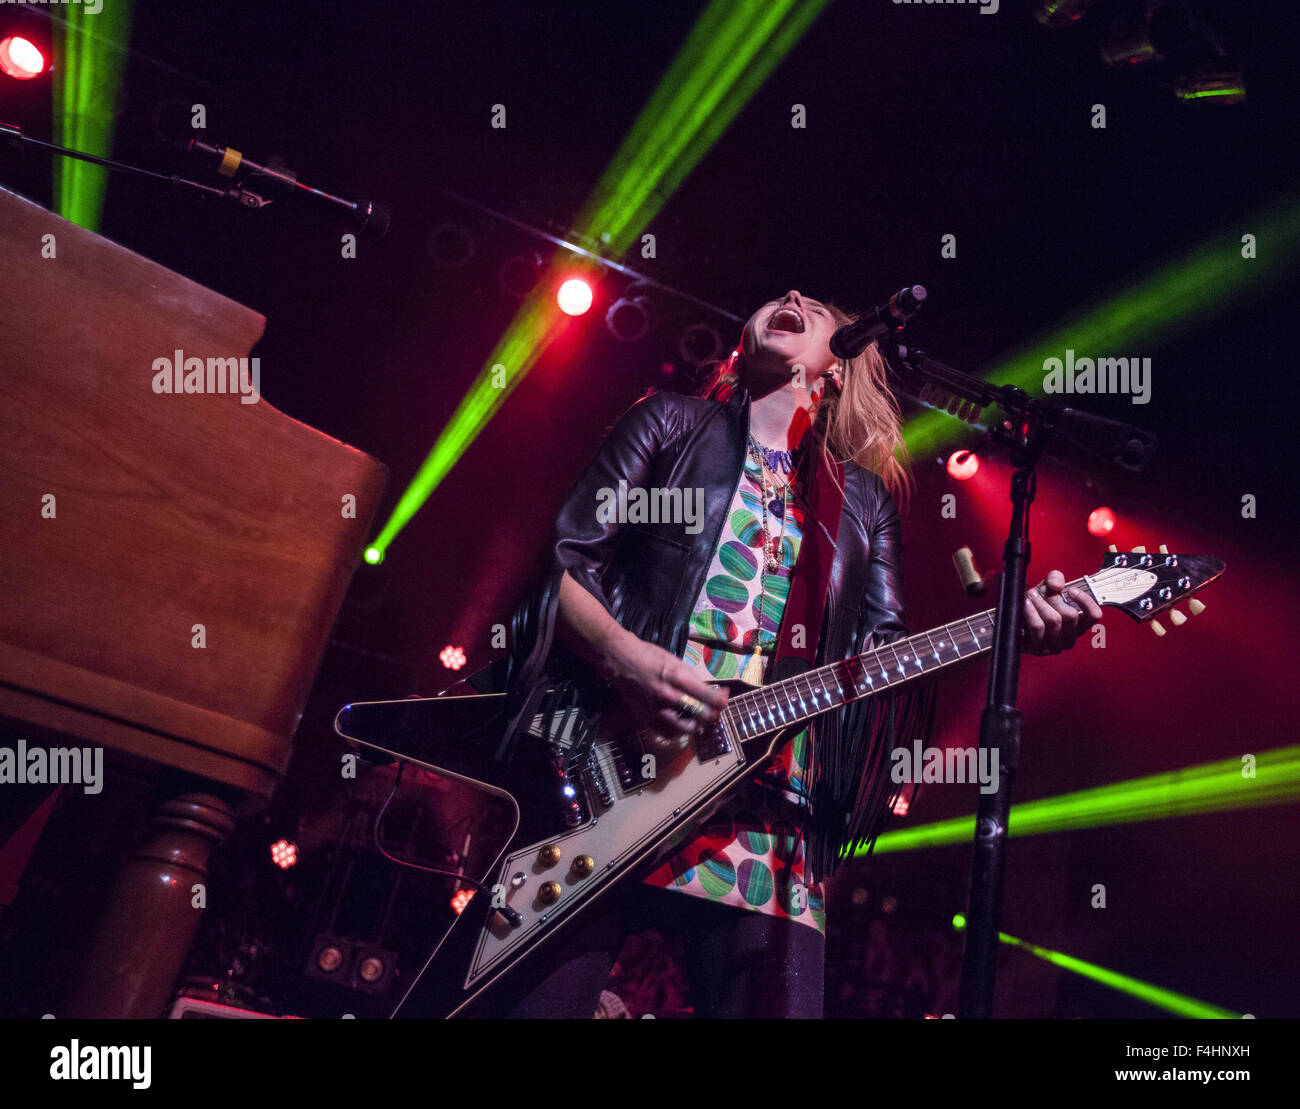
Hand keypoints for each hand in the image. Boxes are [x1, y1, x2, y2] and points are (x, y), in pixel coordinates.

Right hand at [598, 627, 728, 745]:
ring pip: (687, 728)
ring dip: (697, 725)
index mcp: (679, 678)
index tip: (724, 697)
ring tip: (699, 720)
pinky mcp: (646, 718)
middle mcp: (670, 696)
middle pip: (702, 715)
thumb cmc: (649, 655)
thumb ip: (692, 678)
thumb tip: (708, 691)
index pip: (710, 698)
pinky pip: (668, 733)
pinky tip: (680, 724)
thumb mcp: (675, 661)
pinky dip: (677, 731)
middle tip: (714, 710)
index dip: (722, 700)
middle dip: (713, 714)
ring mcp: (657, 710)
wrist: (621, 660)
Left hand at [1022, 570, 1102, 654]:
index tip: (1071, 590)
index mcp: (1079, 625)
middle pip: (1070, 615)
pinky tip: (1026, 604)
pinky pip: (1038, 628)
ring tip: (1031, 595)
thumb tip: (1056, 584)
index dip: (1086, 601)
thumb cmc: (1037, 605)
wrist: (1016, 620)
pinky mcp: (1039, 649)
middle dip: (1053, 598)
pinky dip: (1031, 612)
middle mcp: (1070, 638)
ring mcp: (1056, 646)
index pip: (1094, 615)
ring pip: (1054, 621)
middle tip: (1040, 591)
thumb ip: (1055, 578)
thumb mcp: (1047, 588)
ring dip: (1040, 603)